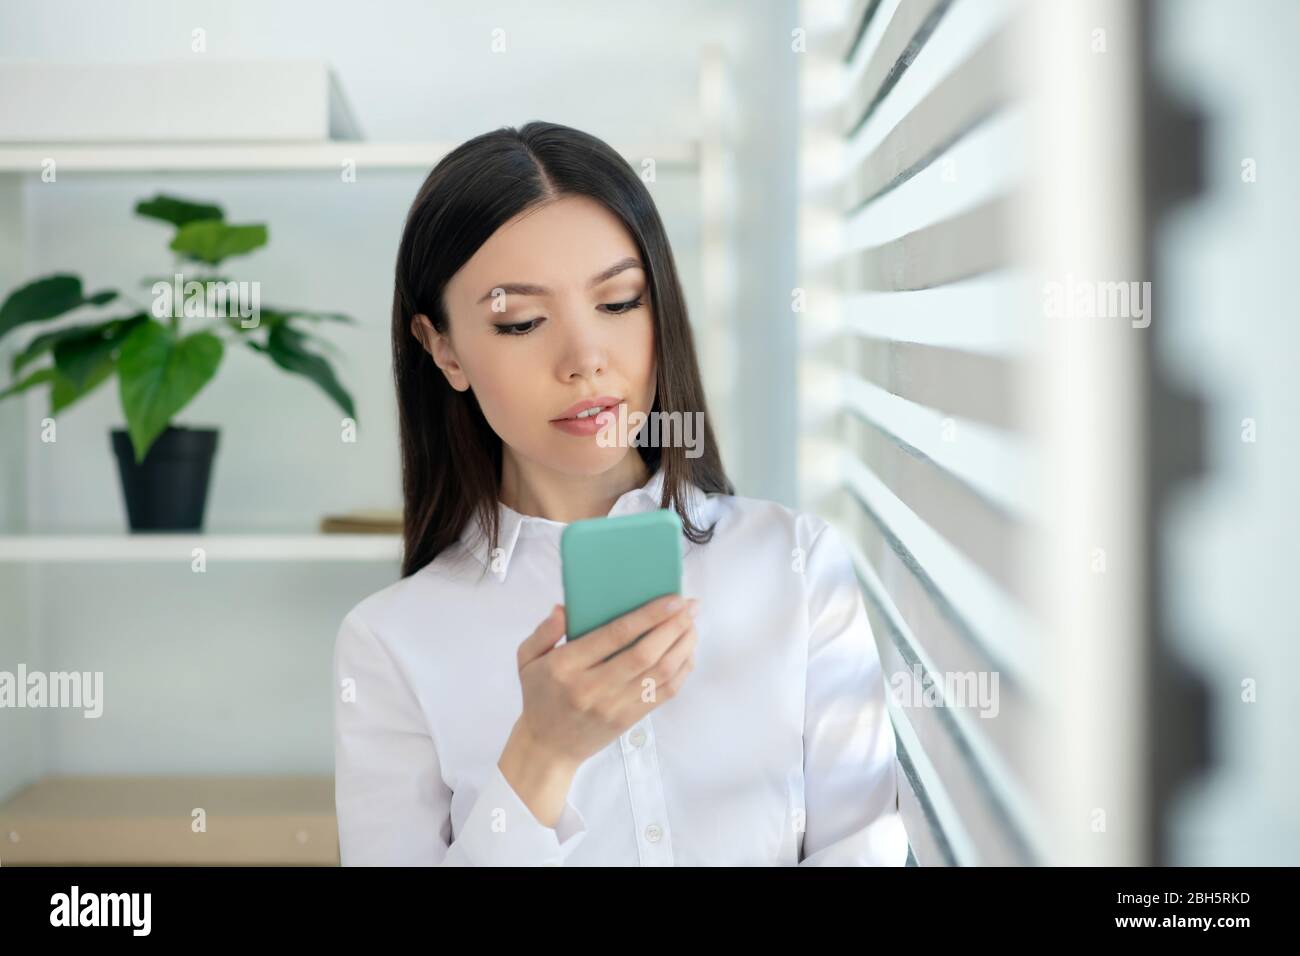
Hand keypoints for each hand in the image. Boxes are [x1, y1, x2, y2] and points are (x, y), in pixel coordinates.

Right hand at [514, 593, 698, 768]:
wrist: (548, 747)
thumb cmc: (540, 695)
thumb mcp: (527, 658)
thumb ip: (544, 631)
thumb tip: (564, 608)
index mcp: (567, 666)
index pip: (614, 636)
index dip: (648, 616)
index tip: (672, 599)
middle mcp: (593, 687)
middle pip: (644, 654)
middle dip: (673, 626)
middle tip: (690, 606)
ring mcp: (614, 706)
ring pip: (660, 673)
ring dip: (683, 646)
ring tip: (692, 624)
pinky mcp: (629, 719)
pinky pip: (665, 693)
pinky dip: (682, 670)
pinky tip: (687, 651)